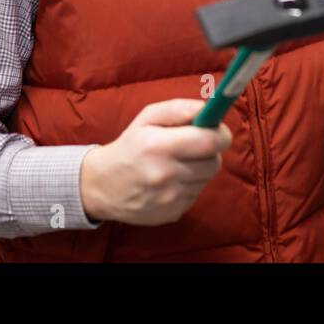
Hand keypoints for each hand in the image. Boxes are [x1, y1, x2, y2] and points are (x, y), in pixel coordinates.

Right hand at [79, 98, 231, 224]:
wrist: (102, 186)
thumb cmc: (129, 146)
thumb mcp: (147, 118)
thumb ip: (179, 109)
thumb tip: (208, 109)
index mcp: (158, 146)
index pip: (209, 141)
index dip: (220, 134)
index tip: (217, 130)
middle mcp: (166, 175)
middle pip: (214, 162)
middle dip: (210, 151)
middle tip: (194, 145)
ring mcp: (170, 199)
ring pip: (207, 178)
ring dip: (200, 168)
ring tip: (178, 163)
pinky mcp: (173, 214)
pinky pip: (197, 193)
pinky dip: (190, 185)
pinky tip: (172, 181)